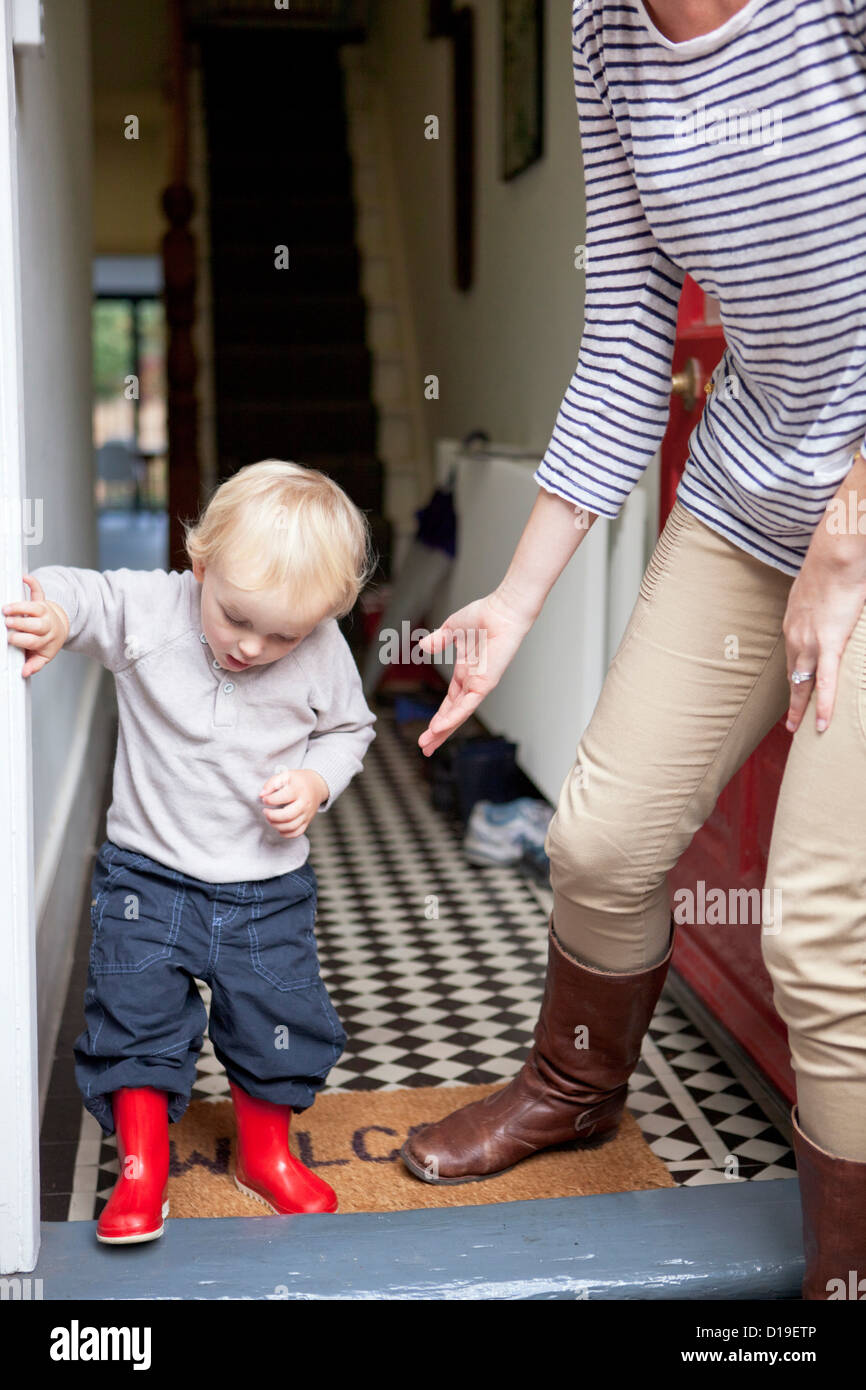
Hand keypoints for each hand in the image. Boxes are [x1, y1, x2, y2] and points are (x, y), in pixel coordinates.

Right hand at [2, 574, 68, 676]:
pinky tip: (25, 577)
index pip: (32, 640)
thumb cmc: (47, 643)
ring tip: (6, 608)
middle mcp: (46, 625)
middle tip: (7, 623)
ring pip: (35, 607)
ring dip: (21, 606)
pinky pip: (39, 591)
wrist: (60, 629)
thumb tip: (24, 672)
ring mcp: (44, 612)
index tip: (9, 639)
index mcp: (45, 640)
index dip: (21, 639)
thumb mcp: (42, 656)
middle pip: (35, 625)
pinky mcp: (43, 601)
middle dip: (21, 623)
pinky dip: (32, 583)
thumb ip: (33, 664)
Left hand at [259, 768, 328, 836]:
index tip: (264, 799)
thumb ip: (272, 783)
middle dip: (272, 816)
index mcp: (299, 790)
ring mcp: (307, 814)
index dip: (269, 800)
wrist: (317, 786)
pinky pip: (297, 832)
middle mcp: (304, 803)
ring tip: (270, 819)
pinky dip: (286, 834)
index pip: (282, 797)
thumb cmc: (299, 780)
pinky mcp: (307, 821)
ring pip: (291, 826)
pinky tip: (279, 828)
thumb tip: (262, 795)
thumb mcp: (286, 775)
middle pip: (287, 816)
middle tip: (265, 811)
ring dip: (276, 825)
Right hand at [416, 590, 535, 755]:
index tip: (427, 731)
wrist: (502, 610)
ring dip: (443, 730)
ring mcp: (480, 685)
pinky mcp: (485, 683)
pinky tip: (440, 727)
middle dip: (439, 732)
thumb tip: (424, 647)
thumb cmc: (484, 616)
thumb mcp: (451, 629)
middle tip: (426, 748)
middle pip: (454, 714)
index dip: (438, 717)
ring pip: (459, 714)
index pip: (450, 701)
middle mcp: (473, 682)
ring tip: (428, 744)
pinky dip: (454, 716)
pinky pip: (467, 705)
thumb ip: (438, 641)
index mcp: (466, 672)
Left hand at [784, 460, 865, 733]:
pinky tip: (820, 724)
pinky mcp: (829, 645)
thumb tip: (829, 602)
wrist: (834, 556)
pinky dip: (822, 705)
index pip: (791, 656)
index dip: (792, 675)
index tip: (793, 688)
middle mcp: (795, 636)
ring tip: (799, 729)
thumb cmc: (831, 564)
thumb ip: (820, 601)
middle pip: (792, 674)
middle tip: (790, 722)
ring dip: (800, 709)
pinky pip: (824, 683)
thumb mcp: (818, 586)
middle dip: (791, 699)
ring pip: (802, 684)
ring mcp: (810, 643)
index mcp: (792, 622)